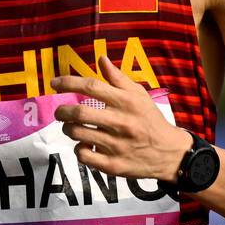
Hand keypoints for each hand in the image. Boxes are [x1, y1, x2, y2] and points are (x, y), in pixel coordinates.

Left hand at [51, 54, 191, 180]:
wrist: (170, 153)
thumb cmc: (150, 120)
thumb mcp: (139, 95)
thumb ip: (118, 78)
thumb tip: (101, 59)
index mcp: (126, 102)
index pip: (92, 87)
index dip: (68, 82)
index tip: (54, 83)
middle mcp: (121, 122)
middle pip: (79, 112)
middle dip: (62, 111)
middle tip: (59, 112)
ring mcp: (116, 145)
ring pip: (77, 134)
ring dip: (68, 128)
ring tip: (71, 127)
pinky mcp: (113, 165)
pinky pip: (83, 155)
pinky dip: (78, 149)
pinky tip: (84, 145)